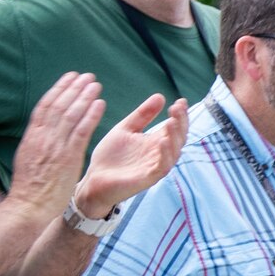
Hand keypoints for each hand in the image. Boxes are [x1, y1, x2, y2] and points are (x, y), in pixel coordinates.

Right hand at [3, 73, 105, 216]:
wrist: (29, 206)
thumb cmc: (30, 188)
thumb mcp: (29, 158)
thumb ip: (38, 143)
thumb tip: (44, 130)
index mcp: (31, 137)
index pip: (44, 107)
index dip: (58, 90)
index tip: (69, 78)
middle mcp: (42, 137)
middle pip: (58, 105)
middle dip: (73, 88)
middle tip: (86, 75)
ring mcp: (55, 146)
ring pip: (70, 114)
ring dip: (84, 97)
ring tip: (95, 84)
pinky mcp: (68, 156)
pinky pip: (81, 131)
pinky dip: (91, 115)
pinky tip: (100, 104)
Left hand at [75, 92, 184, 217]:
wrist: (93, 179)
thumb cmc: (110, 157)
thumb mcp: (125, 130)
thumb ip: (142, 115)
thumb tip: (160, 96)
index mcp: (156, 143)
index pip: (174, 127)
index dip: (180, 115)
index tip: (181, 101)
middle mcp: (160, 154)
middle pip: (179, 138)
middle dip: (180, 123)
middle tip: (177, 108)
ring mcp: (155, 166)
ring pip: (174, 152)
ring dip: (175, 137)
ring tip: (172, 122)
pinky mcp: (148, 178)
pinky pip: (162, 166)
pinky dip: (165, 154)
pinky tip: (163, 141)